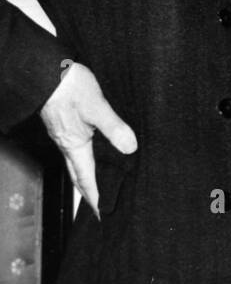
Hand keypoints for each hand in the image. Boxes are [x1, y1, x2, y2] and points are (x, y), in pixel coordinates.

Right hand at [39, 62, 137, 216]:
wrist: (45, 69)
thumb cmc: (68, 86)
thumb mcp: (97, 106)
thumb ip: (114, 127)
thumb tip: (131, 148)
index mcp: (74, 144)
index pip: (86, 179)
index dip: (95, 197)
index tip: (102, 214)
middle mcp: (67, 143)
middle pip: (79, 174)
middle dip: (90, 191)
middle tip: (101, 206)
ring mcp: (64, 133)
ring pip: (77, 160)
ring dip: (88, 175)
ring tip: (101, 184)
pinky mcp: (65, 121)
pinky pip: (77, 147)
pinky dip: (86, 156)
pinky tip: (95, 151)